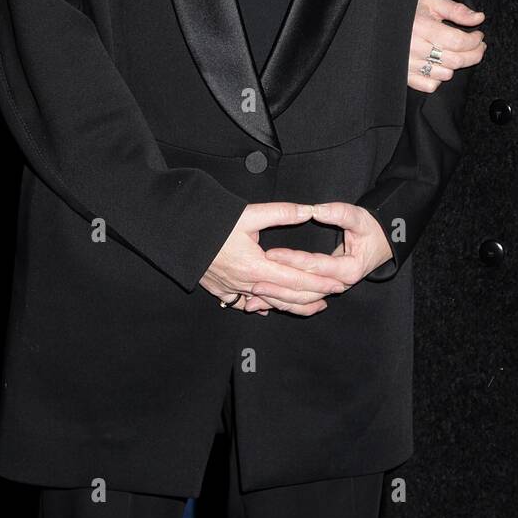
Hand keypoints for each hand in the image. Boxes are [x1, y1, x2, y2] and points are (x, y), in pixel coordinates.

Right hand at [200, 202, 347, 316]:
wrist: (179, 235)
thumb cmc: (211, 224)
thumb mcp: (248, 215)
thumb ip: (281, 213)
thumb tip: (308, 210)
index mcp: (256, 265)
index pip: (296, 279)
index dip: (320, 282)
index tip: (338, 282)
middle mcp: (247, 283)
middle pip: (287, 296)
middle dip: (313, 296)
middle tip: (335, 294)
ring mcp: (233, 290)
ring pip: (270, 303)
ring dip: (293, 305)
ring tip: (314, 305)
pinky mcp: (222, 291)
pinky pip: (246, 304)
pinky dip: (263, 306)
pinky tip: (271, 307)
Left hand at [260, 201, 394, 295]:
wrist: (383, 243)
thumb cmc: (371, 230)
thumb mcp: (359, 217)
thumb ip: (339, 213)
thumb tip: (316, 210)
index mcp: (349, 269)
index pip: (316, 265)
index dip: (293, 260)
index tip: (271, 253)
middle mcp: (340, 283)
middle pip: (306, 288)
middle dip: (280, 285)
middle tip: (255, 281)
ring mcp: (333, 288)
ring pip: (303, 300)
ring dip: (279, 298)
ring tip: (254, 295)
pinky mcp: (325, 288)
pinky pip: (302, 299)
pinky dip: (283, 301)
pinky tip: (263, 302)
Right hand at [408, 0, 485, 91]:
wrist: (380, 23)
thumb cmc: (406, 12)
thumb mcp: (431, 3)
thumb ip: (456, 10)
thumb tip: (478, 18)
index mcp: (422, 27)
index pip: (457, 41)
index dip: (474, 41)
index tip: (479, 36)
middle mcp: (414, 47)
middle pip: (456, 60)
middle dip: (474, 54)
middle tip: (478, 47)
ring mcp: (409, 64)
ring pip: (445, 74)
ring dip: (456, 65)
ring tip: (456, 53)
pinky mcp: (404, 76)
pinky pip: (430, 85)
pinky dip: (438, 78)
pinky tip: (439, 65)